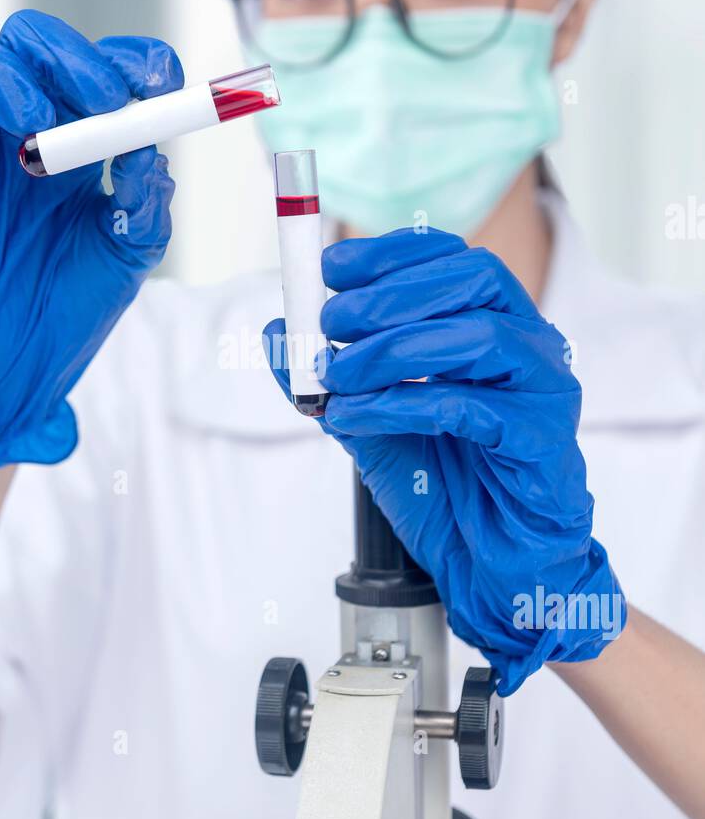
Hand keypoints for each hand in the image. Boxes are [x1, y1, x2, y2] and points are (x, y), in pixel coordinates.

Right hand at [0, 10, 181, 465]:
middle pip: (29, 39)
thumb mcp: (129, 250)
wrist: (19, 358)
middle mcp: (19, 119)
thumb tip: (149, 150)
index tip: (161, 81)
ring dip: (1, 75)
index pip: (105, 64)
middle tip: (101, 100)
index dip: (134, 60)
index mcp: (80, 126)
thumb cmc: (73, 298)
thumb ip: (146, 199)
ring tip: (34, 122)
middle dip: (68, 57)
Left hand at [264, 228, 625, 693]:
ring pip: (478, 336)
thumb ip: (328, 378)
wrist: (488, 566)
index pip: (452, 258)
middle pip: (473, 279)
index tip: (330, 267)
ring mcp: (543, 390)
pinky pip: (470, 409)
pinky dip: (402, 405)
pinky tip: (358, 417)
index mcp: (492, 324)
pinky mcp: (541, 441)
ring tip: (337, 377)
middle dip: (391, 294)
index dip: (391, 252)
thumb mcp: (369, 423)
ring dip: (393, 349)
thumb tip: (275, 333)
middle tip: (330, 322)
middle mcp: (528, 345)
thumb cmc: (444, 488)